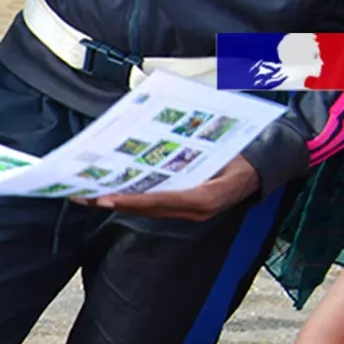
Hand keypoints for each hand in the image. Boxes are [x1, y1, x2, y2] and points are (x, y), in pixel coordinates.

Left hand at [84, 155, 259, 220]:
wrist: (259, 172)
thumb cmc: (243, 157)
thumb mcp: (228, 152)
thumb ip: (201, 148)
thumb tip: (173, 131)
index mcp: (206, 198)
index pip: (162, 200)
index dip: (133, 201)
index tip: (108, 198)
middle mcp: (194, 210)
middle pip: (147, 208)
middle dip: (114, 203)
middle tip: (84, 196)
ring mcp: (188, 212)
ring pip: (146, 210)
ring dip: (116, 203)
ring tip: (87, 195)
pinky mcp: (183, 209)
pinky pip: (153, 206)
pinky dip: (130, 200)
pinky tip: (110, 194)